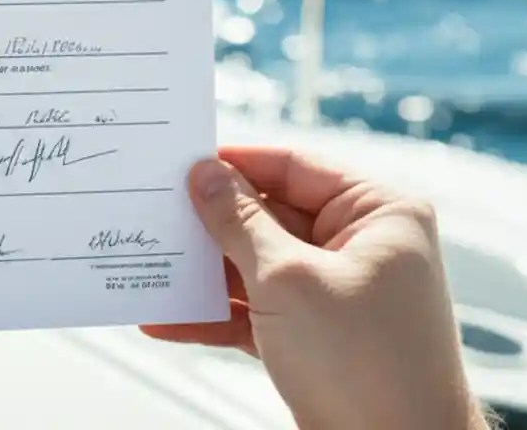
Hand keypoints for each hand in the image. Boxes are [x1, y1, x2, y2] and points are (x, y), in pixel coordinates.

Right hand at [142, 147, 490, 429]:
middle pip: (267, 214)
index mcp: (377, 212)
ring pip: (254, 264)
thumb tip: (204, 175)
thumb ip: (239, 223)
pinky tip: (165, 319)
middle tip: (153, 212)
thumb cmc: (366, 366)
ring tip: (149, 263)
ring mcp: (336, 292)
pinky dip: (213, 315)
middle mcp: (360, 245)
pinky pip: (254, 310)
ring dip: (203, 273)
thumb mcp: (288, 280)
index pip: (293, 166)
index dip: (235, 162)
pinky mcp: (312, 334)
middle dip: (210, 222)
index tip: (180, 161)